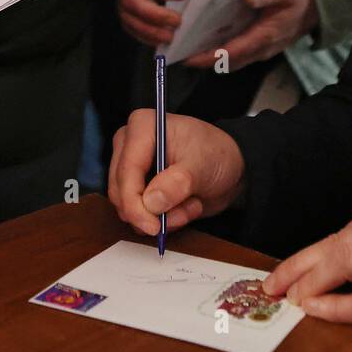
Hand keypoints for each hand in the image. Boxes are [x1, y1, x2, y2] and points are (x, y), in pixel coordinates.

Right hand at [108, 107, 245, 236]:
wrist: (232, 166)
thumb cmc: (217, 154)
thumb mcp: (203, 165)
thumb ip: (178, 182)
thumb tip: (150, 202)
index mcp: (142, 127)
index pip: (126, 171)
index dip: (134, 203)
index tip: (153, 225)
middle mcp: (129, 145)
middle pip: (120, 192)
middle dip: (153, 211)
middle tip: (185, 212)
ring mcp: (131, 168)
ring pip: (128, 208)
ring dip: (163, 216)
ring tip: (191, 204)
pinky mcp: (138, 187)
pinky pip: (139, 215)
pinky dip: (164, 219)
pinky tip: (185, 207)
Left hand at [185, 0, 318, 69]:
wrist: (318, 7)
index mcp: (264, 36)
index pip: (232, 53)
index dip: (209, 57)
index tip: (187, 57)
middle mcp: (261, 48)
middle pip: (227, 62)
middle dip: (204, 60)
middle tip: (179, 53)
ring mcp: (262, 50)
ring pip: (232, 60)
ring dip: (212, 58)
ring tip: (188, 47)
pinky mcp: (261, 46)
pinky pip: (238, 54)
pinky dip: (222, 52)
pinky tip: (208, 39)